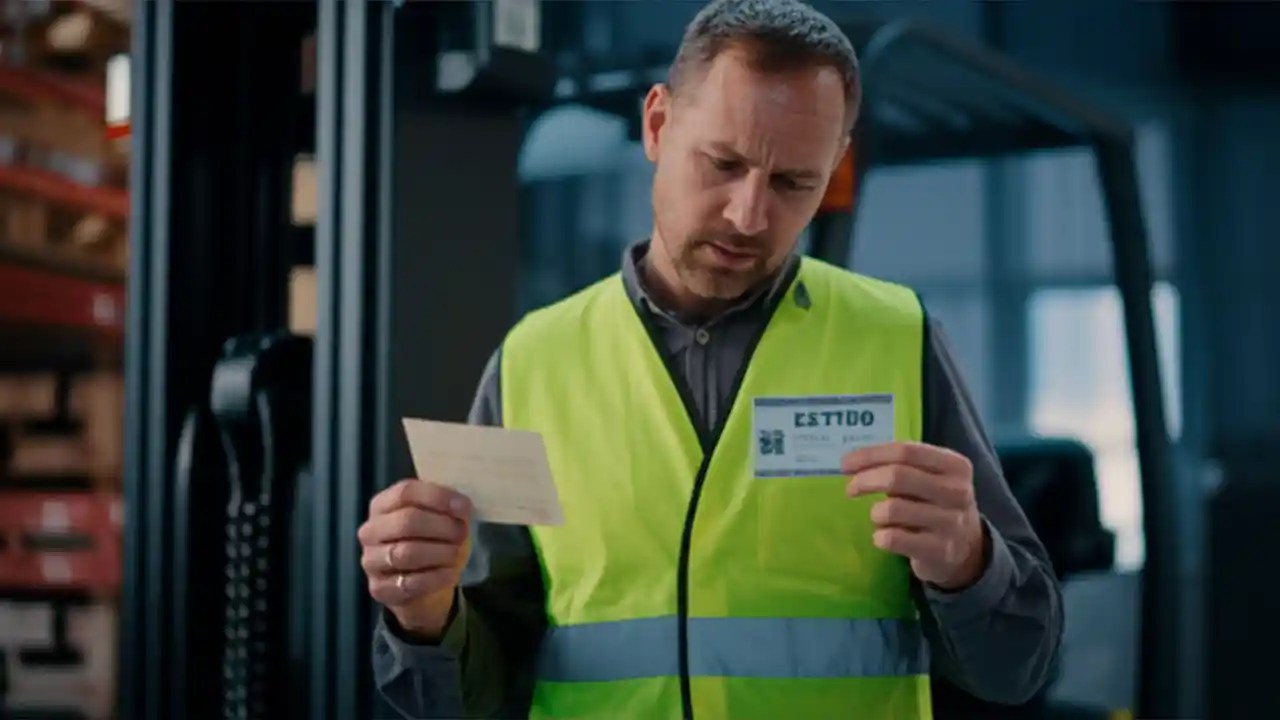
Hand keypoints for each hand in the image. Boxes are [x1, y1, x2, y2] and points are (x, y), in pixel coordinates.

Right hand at [358, 479, 471, 638]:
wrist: (420, 587)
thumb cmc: (429, 543)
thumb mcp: (436, 518)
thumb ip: (444, 507)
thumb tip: (461, 506)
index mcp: (382, 506)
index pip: (405, 492)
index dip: (438, 497)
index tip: (463, 507)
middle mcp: (370, 531)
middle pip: (406, 521)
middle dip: (441, 527)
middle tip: (461, 533)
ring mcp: (371, 561)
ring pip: (406, 553)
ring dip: (439, 552)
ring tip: (455, 554)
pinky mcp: (379, 589)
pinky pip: (409, 583)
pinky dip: (436, 577)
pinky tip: (451, 574)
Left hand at [843, 442, 986, 590]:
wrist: (966, 549)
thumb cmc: (936, 503)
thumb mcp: (930, 478)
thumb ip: (901, 465)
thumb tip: (852, 462)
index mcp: (954, 465)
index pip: (905, 451)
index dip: (871, 455)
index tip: (846, 464)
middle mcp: (957, 492)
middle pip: (897, 477)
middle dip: (865, 481)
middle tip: (851, 489)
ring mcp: (951, 522)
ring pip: (892, 509)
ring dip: (876, 512)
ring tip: (878, 516)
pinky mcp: (940, 550)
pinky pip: (894, 539)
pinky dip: (880, 537)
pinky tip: (883, 537)